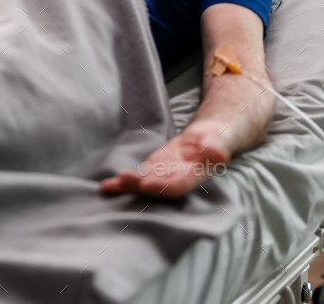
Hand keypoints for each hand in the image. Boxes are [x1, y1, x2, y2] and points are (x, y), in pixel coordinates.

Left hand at [100, 120, 229, 198]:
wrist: (206, 141)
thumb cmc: (213, 140)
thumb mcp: (217, 139)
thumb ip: (216, 147)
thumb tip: (219, 154)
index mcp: (192, 177)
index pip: (177, 185)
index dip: (162, 186)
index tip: (146, 184)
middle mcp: (176, 182)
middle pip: (156, 187)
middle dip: (139, 186)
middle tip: (123, 179)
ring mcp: (163, 178)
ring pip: (144, 185)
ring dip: (127, 186)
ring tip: (110, 185)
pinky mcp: (153, 172)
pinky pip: (138, 178)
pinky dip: (123, 182)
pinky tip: (107, 185)